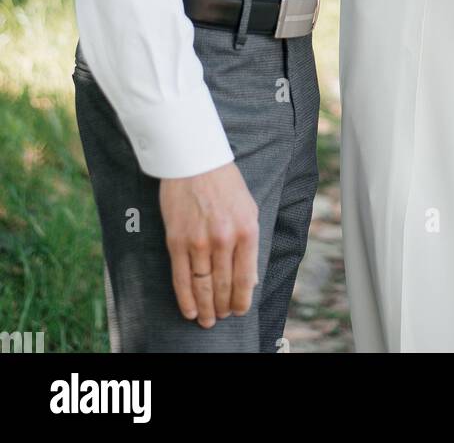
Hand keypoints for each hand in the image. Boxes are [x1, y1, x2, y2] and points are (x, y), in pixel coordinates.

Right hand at [160, 162, 259, 328]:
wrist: (194, 160)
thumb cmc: (225, 183)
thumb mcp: (249, 209)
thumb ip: (250, 245)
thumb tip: (249, 280)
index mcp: (246, 230)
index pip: (245, 278)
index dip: (241, 300)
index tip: (238, 311)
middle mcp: (224, 239)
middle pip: (224, 286)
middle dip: (223, 307)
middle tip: (220, 317)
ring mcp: (199, 241)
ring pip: (203, 286)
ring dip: (206, 308)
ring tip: (207, 320)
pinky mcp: (176, 241)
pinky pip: (181, 278)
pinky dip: (186, 299)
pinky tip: (190, 311)